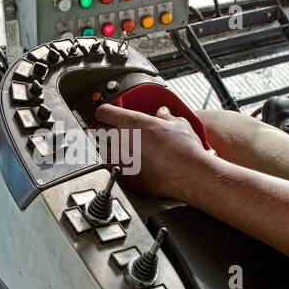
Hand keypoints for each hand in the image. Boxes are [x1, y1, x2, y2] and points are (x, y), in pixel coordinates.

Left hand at [93, 103, 216, 200]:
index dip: (106, 112)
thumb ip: (165, 116)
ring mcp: (120, 160)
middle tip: (118, 132)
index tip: (109, 114)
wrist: (188, 175)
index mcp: (132, 122)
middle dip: (107, 130)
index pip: (103, 112)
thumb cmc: (184, 150)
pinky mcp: (123, 177)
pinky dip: (115, 165)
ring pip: (103, 150)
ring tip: (124, 149)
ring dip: (109, 148)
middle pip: (100, 131)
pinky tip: (129, 164)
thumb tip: (162, 113)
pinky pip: (110, 167)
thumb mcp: (178, 124)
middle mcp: (121, 140)